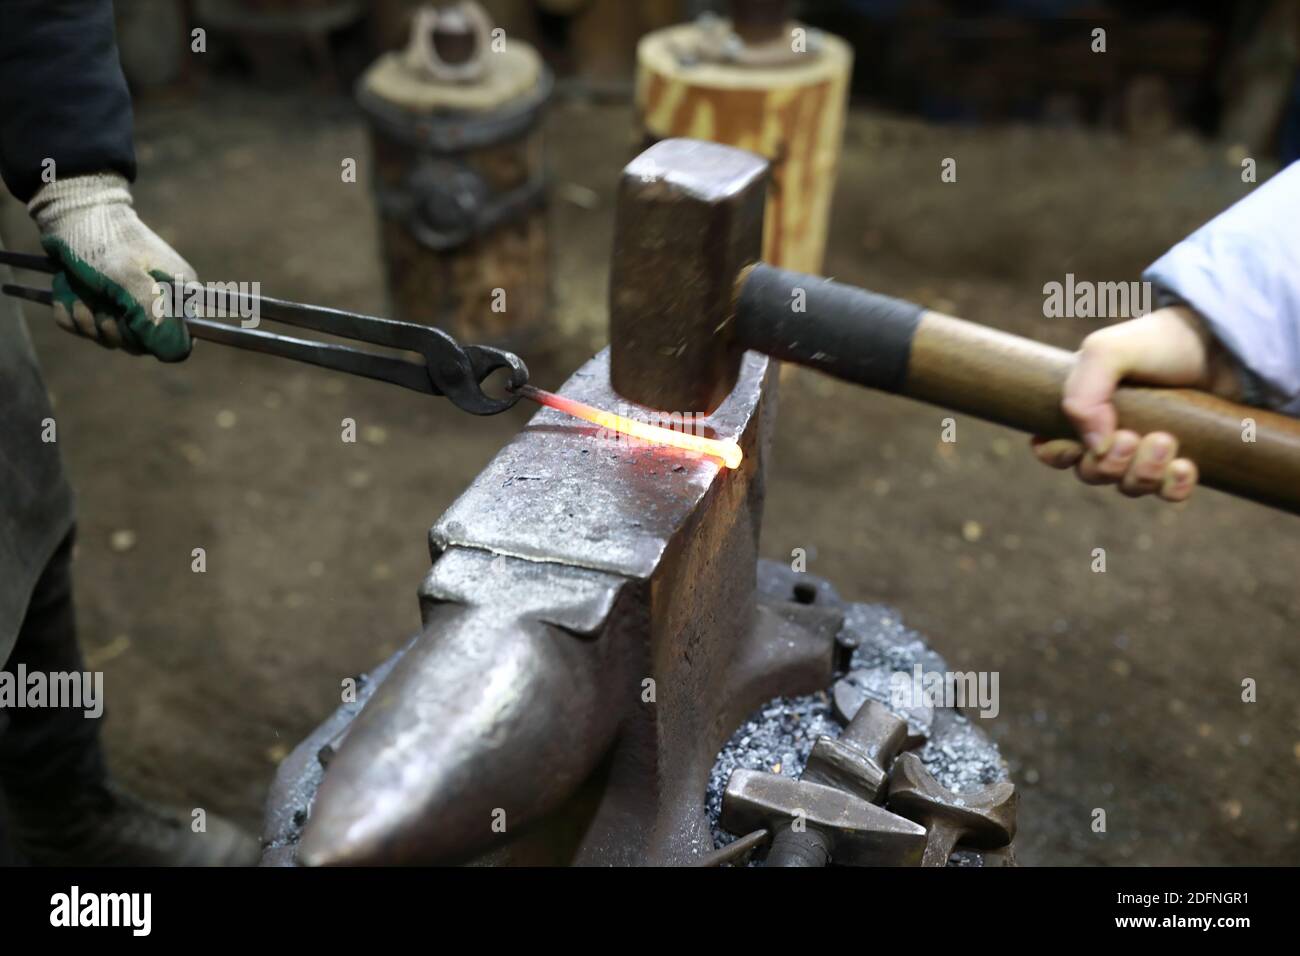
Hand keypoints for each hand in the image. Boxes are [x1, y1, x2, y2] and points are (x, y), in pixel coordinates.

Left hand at [28, 173, 194, 360]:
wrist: (69, 212)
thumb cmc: (103, 240)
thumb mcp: (126, 276)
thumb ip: (152, 314)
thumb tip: (176, 352)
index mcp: (177, 294)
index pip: (177, 341)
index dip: (151, 338)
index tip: (129, 320)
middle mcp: (158, 302)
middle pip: (139, 344)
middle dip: (110, 327)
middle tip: (98, 300)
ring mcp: (127, 305)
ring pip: (108, 337)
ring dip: (85, 318)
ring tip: (79, 289)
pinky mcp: (101, 304)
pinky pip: (85, 327)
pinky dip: (71, 312)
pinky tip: (68, 289)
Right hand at [1031, 306, 1244, 501]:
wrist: (1223, 343)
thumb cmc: (1160, 342)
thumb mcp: (1106, 351)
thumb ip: (1082, 393)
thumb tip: (1094, 446)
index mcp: (1084, 408)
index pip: (1050, 449)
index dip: (1060, 455)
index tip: (1079, 445)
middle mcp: (1110, 433)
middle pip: (1091, 473)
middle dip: (1110, 463)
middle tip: (1134, 436)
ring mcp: (1147, 450)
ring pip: (1128, 487)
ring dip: (1144, 472)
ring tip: (1166, 439)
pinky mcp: (1182, 460)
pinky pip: (1168, 495)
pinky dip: (1173, 487)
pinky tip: (1186, 465)